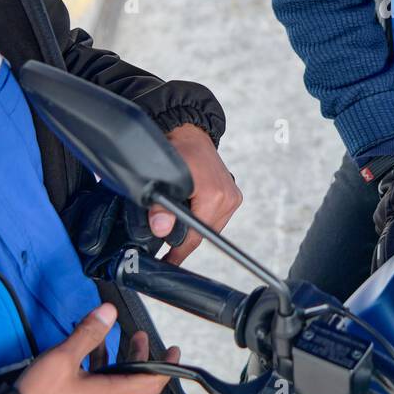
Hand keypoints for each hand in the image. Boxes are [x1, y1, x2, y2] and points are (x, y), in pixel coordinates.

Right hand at [16, 303, 179, 393]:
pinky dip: (95, 376)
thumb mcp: (62, 359)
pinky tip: (80, 362)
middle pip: (131, 381)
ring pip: (110, 387)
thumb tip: (108, 312)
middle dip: (136, 355)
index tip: (173, 351)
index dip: (167, 365)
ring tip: (101, 341)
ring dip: (111, 363)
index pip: (153, 382)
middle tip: (137, 337)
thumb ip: (87, 334)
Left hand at [151, 123, 242, 263]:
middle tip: (166, 250)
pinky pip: (215, 217)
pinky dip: (200, 219)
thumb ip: (160, 205)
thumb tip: (162, 228)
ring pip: (210, 227)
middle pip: (204, 234)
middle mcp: (229, 197)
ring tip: (174, 231)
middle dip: (184, 243)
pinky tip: (187, 216)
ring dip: (192, 231)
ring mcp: (232, 196)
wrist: (188, 131)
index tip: (167, 262)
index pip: (195, 236)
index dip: (178, 252)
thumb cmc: (175, 150)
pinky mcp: (232, 195)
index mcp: (215, 195)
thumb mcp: (163, 177)